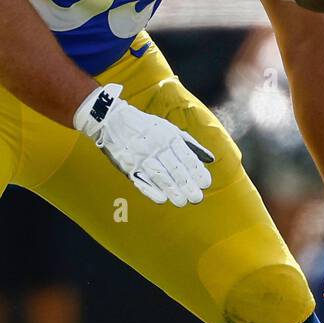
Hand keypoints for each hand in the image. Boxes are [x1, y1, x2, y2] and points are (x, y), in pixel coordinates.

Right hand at [73, 83, 213, 206]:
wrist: (113, 120)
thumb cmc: (146, 126)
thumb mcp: (169, 129)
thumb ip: (190, 144)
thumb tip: (210, 159)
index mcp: (168, 136)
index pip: (185, 156)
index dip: (196, 170)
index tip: (205, 183)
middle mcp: (155, 146)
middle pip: (174, 168)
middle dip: (187, 184)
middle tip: (197, 198)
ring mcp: (141, 157)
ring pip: (160, 176)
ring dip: (172, 190)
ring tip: (183, 202)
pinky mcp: (128, 166)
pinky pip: (141, 180)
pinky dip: (151, 190)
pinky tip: (162, 199)